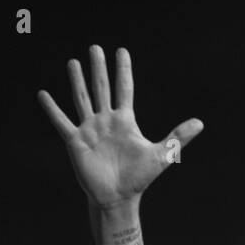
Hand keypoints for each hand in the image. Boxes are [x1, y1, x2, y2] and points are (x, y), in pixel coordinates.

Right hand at [37, 45, 202, 209]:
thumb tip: (200, 123)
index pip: (124, 89)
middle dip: (99, 68)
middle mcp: (106, 121)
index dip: (123, 71)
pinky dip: (52, 109)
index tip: (122, 51)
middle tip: (95, 47)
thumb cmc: (138, 178)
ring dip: (78, 80)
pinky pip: (61, 121)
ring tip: (74, 61)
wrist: (118, 197)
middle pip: (101, 88)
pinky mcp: (75, 141)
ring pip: (82, 98)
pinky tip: (43, 94)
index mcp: (125, 121)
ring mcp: (90, 129)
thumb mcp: (161, 155)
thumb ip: (178, 138)